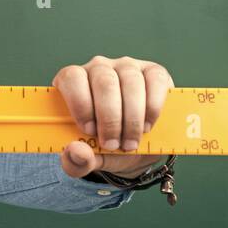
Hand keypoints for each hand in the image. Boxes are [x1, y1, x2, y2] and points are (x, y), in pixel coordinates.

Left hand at [52, 55, 173, 179]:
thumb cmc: (104, 146)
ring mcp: (126, 67)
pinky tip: (146, 126)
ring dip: (132, 117)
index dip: (81, 103)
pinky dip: (152, 107)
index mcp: (72, 82)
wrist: (135, 147)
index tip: (90, 130)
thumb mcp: (88, 159)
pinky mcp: (153, 72)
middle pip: (104, 81)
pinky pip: (155, 81)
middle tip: (112, 145)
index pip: (72, 78)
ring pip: (130, 81)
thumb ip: (75, 161)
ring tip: (130, 142)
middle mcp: (98, 68)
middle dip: (110, 118)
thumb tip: (75, 151)